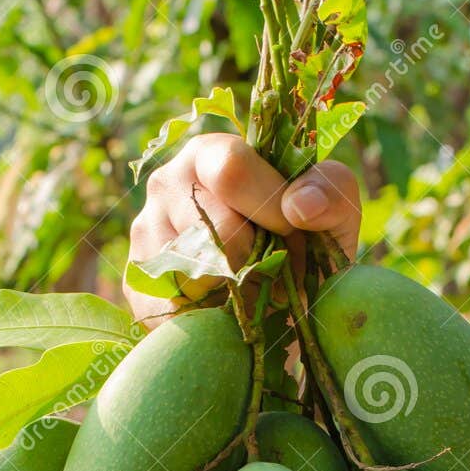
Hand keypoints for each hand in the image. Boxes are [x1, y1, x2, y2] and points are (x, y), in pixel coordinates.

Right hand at [125, 134, 361, 325]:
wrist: (279, 304)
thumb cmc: (304, 243)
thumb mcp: (332, 212)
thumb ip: (331, 193)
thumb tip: (299, 205)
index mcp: (210, 153)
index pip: (230, 169)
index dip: (268, 205)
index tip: (291, 230)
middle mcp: (166, 184)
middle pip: (215, 228)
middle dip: (256, 256)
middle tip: (270, 264)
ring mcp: (145, 234)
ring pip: (194, 272)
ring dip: (236, 291)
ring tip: (249, 286)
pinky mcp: (136, 284)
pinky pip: (176, 307)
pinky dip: (211, 316)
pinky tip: (226, 308)